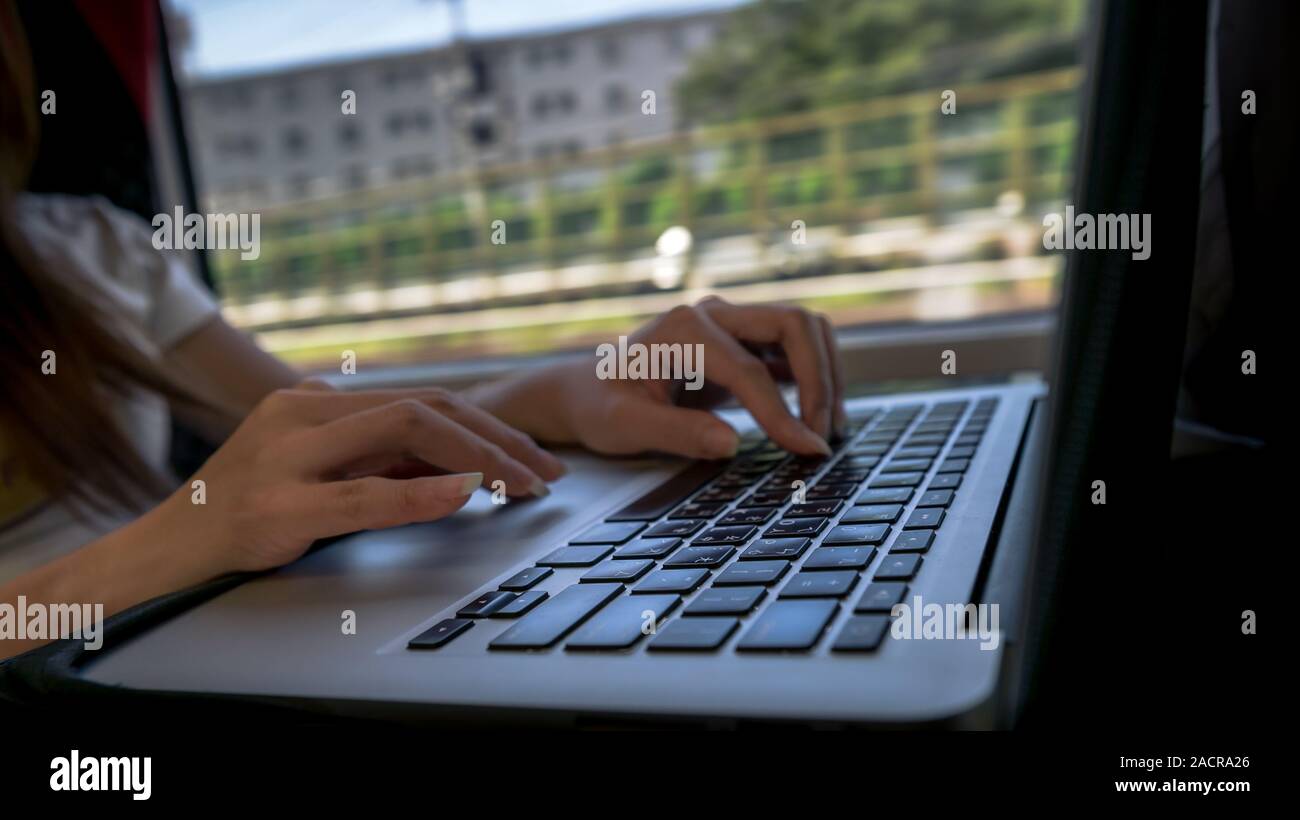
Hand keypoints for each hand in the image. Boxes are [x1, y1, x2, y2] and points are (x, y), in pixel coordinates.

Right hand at [165, 382, 565, 573]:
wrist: (164, 549)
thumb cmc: (247, 511)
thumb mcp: (317, 471)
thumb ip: (380, 459)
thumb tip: (461, 461)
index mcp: (316, 400)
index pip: (423, 400)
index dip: (489, 427)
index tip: (533, 457)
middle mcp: (304, 412)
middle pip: (427, 407)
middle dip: (499, 440)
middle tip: (546, 474)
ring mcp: (288, 455)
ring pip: (406, 430)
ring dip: (479, 458)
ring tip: (521, 485)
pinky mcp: (277, 505)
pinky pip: (365, 494)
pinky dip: (423, 492)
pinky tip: (466, 495)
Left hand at [529, 297, 845, 459]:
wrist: (588, 391)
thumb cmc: (601, 407)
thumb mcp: (625, 427)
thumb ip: (676, 433)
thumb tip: (731, 443)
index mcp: (685, 330)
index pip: (751, 371)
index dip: (784, 414)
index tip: (808, 450)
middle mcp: (713, 315)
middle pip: (795, 325)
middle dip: (820, 379)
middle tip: (823, 435)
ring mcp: (731, 324)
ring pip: (804, 330)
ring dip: (826, 374)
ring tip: (828, 427)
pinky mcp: (742, 342)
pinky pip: (794, 348)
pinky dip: (814, 377)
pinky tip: (815, 416)